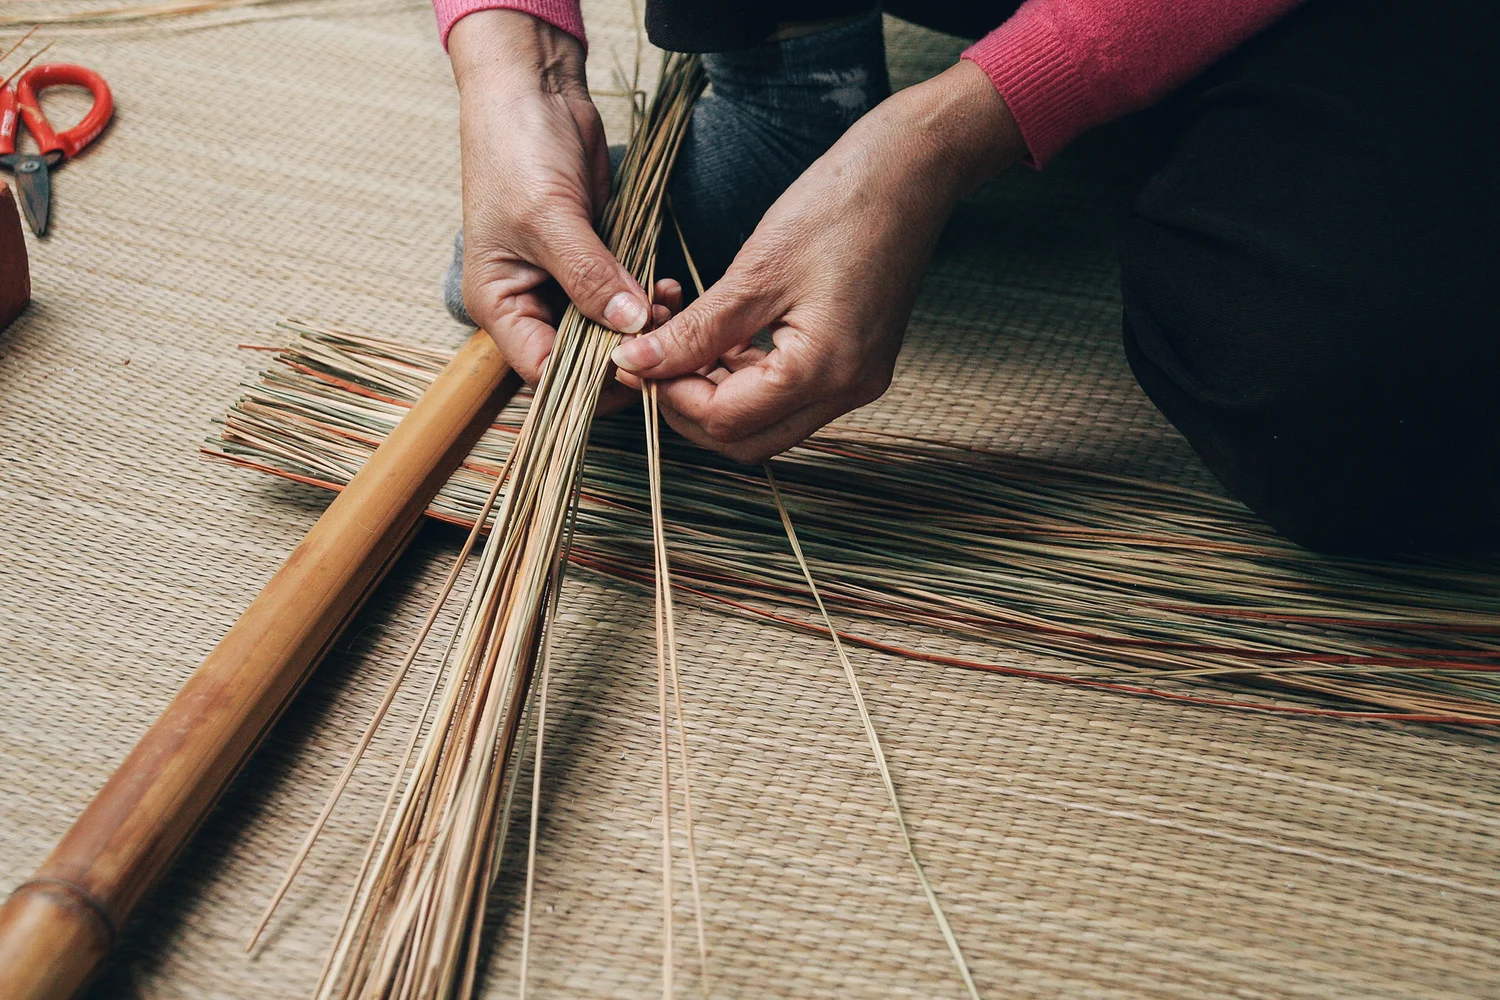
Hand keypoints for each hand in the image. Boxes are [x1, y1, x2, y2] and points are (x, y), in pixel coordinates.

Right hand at [449, 10, 650, 409]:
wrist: (533, 91)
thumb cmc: (516, 149)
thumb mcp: (549, 216)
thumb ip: (590, 276)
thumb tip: (630, 325)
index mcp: (499, 304)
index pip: (544, 371)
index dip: (589, 379)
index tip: (636, 368)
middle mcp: (529, 301)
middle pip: (580, 358)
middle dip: (624, 354)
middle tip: (666, 340)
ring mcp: (563, 281)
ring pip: (608, 330)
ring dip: (643, 327)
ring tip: (670, 306)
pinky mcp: (594, 259)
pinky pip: (624, 298)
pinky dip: (647, 301)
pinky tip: (667, 289)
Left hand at [610, 60, 1025, 461]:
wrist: (912, 173)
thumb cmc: (839, 207)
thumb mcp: (756, 271)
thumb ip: (696, 330)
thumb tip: (638, 362)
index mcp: (825, 371)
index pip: (727, 420)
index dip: (671, 397)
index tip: (635, 358)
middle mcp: (847, 391)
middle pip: (747, 440)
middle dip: (690, 409)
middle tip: (652, 360)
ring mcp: (856, 382)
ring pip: (767, 424)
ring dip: (716, 397)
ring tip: (681, 345)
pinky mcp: (856, 364)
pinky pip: (789, 396)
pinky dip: (747, 381)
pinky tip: (721, 342)